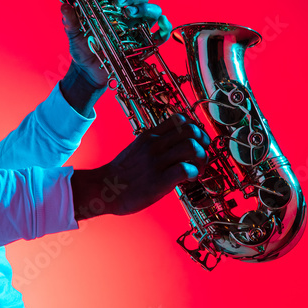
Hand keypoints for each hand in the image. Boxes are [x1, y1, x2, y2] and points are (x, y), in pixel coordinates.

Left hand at [60, 0, 172, 87]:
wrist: (88, 72)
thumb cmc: (82, 49)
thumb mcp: (74, 35)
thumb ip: (70, 21)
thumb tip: (65, 6)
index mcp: (110, 8)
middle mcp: (126, 15)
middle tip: (119, 3)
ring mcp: (137, 28)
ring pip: (152, 10)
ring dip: (144, 8)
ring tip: (130, 14)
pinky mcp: (145, 43)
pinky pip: (162, 34)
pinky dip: (165, 27)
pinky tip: (161, 24)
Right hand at [70, 113, 210, 220]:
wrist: (103, 188)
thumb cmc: (120, 174)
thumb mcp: (137, 149)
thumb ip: (155, 145)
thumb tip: (175, 146)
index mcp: (149, 136)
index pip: (180, 120)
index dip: (195, 130)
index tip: (197, 141)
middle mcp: (154, 145)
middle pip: (191, 131)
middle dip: (203, 143)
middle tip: (200, 156)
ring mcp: (157, 162)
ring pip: (192, 147)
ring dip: (201, 158)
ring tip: (198, 169)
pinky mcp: (159, 180)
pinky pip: (186, 169)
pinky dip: (194, 173)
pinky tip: (190, 179)